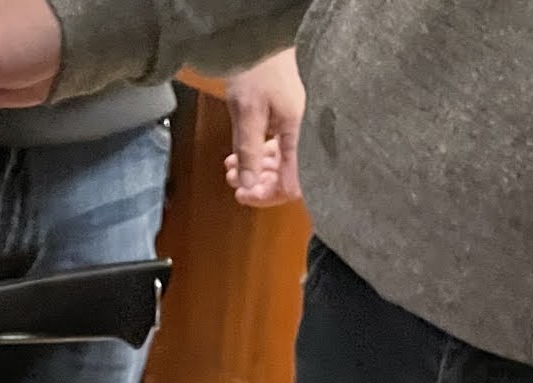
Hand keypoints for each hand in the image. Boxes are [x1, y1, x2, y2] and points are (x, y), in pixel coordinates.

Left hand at [224, 48, 302, 205]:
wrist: (262, 36)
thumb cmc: (258, 68)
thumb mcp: (247, 112)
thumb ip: (248, 151)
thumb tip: (247, 186)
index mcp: (299, 136)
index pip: (291, 185)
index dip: (268, 195)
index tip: (243, 194)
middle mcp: (302, 137)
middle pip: (287, 178)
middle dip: (257, 183)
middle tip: (232, 182)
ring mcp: (295, 129)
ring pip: (280, 164)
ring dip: (254, 170)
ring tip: (230, 168)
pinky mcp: (288, 122)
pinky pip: (276, 149)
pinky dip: (257, 155)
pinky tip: (238, 155)